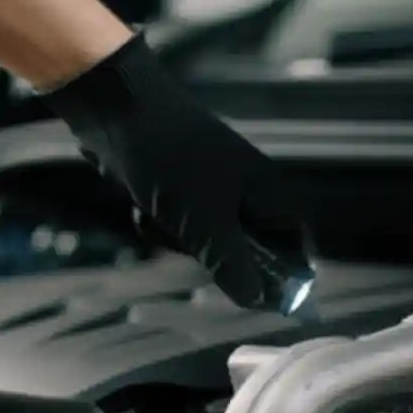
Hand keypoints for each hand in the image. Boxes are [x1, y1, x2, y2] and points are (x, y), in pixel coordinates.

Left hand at [43, 33, 309, 310]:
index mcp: (264, 189)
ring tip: (161, 216)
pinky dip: (157, 222)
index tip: (268, 298)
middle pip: (245, 247)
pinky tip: (140, 204)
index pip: (292, 237)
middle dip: (213, 254)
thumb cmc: (173, 163)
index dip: (286, 269)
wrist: (120, 113)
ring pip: (203, 239)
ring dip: (177, 239)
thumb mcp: (206, 223)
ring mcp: (206, 186)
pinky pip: (174, 224)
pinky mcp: (174, 188)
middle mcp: (242, 187)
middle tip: (193, 243)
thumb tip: (257, 299)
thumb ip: (233, 264)